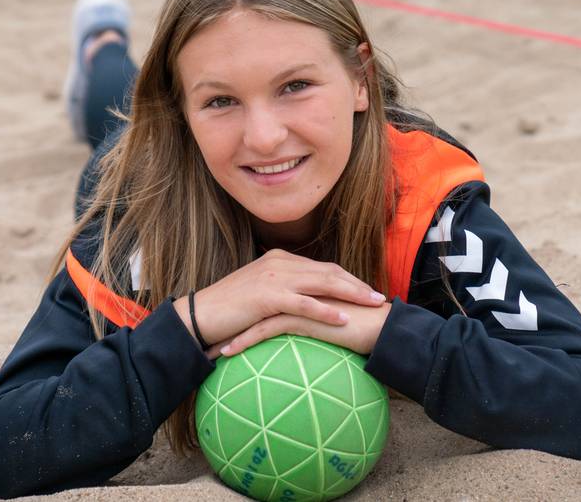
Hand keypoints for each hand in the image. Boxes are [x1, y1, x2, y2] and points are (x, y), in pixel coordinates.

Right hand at [173, 249, 385, 355]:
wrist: (201, 315)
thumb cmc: (230, 310)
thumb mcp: (260, 295)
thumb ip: (283, 292)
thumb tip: (303, 304)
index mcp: (281, 260)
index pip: (323, 267)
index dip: (348, 279)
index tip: (366, 291)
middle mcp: (281, 262)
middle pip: (329, 271)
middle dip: (357, 284)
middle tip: (379, 297)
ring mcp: (275, 277)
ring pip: (322, 283)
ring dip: (351, 294)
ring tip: (372, 305)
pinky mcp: (268, 297)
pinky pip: (304, 303)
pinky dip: (326, 310)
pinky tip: (344, 319)